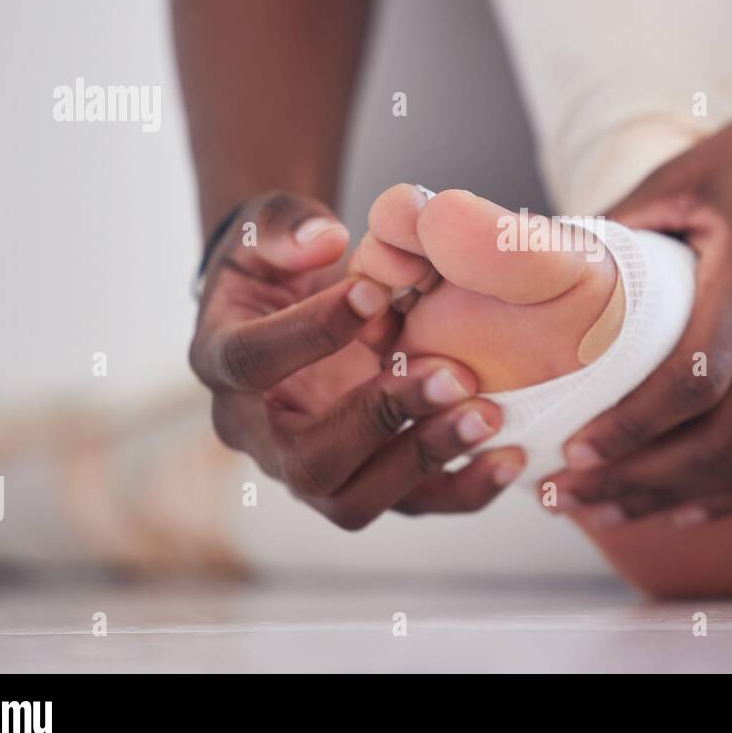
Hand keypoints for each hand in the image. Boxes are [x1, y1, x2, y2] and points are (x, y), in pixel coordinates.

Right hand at [189, 191, 522, 529]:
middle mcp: (258, 434)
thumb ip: (286, 227)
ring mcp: (309, 469)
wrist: (296, 301)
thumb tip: (324, 243)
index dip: (309, 333)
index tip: (372, 294)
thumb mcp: (268, 226)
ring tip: (486, 415)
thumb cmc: (282, 261)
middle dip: (380, 421)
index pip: (252, 363)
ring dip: (423, 462)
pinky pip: (410, 506)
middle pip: (307, 460)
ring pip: (354, 501)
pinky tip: (509, 459)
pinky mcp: (362, 482)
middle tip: (450, 376)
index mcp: (222, 362)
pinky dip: (461, 490)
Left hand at [545, 55, 731, 526]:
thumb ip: (618, 232)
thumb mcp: (687, 172)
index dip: (629, 427)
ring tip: (610, 510)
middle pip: (723, 440)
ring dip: (679, 496)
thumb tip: (543, 284)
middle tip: (572, 495)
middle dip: (640, 481)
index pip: (692, 380)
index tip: (573, 450)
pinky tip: (682, 505)